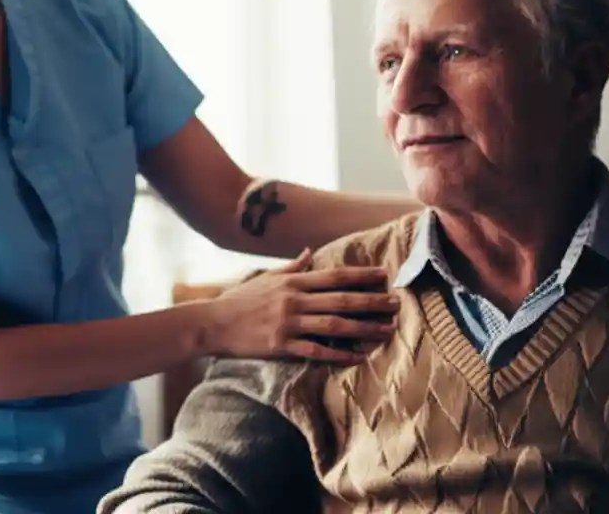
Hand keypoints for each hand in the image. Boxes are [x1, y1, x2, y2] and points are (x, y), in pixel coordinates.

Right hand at [204, 249, 398, 363]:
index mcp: (291, 281)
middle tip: (396, 303)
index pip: (333, 276)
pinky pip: (316, 351)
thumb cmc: (239, 299)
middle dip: (371, 301)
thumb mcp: (265, 277)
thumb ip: (291, 266)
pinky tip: (357, 357)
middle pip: (341, 299)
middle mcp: (293, 300)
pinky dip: (338, 354)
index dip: (360, 275)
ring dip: (363, 328)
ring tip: (386, 330)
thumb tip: (309, 251)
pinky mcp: (281, 346)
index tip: (384, 275)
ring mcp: (288, 323)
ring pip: (334, 325)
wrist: (212, 323)